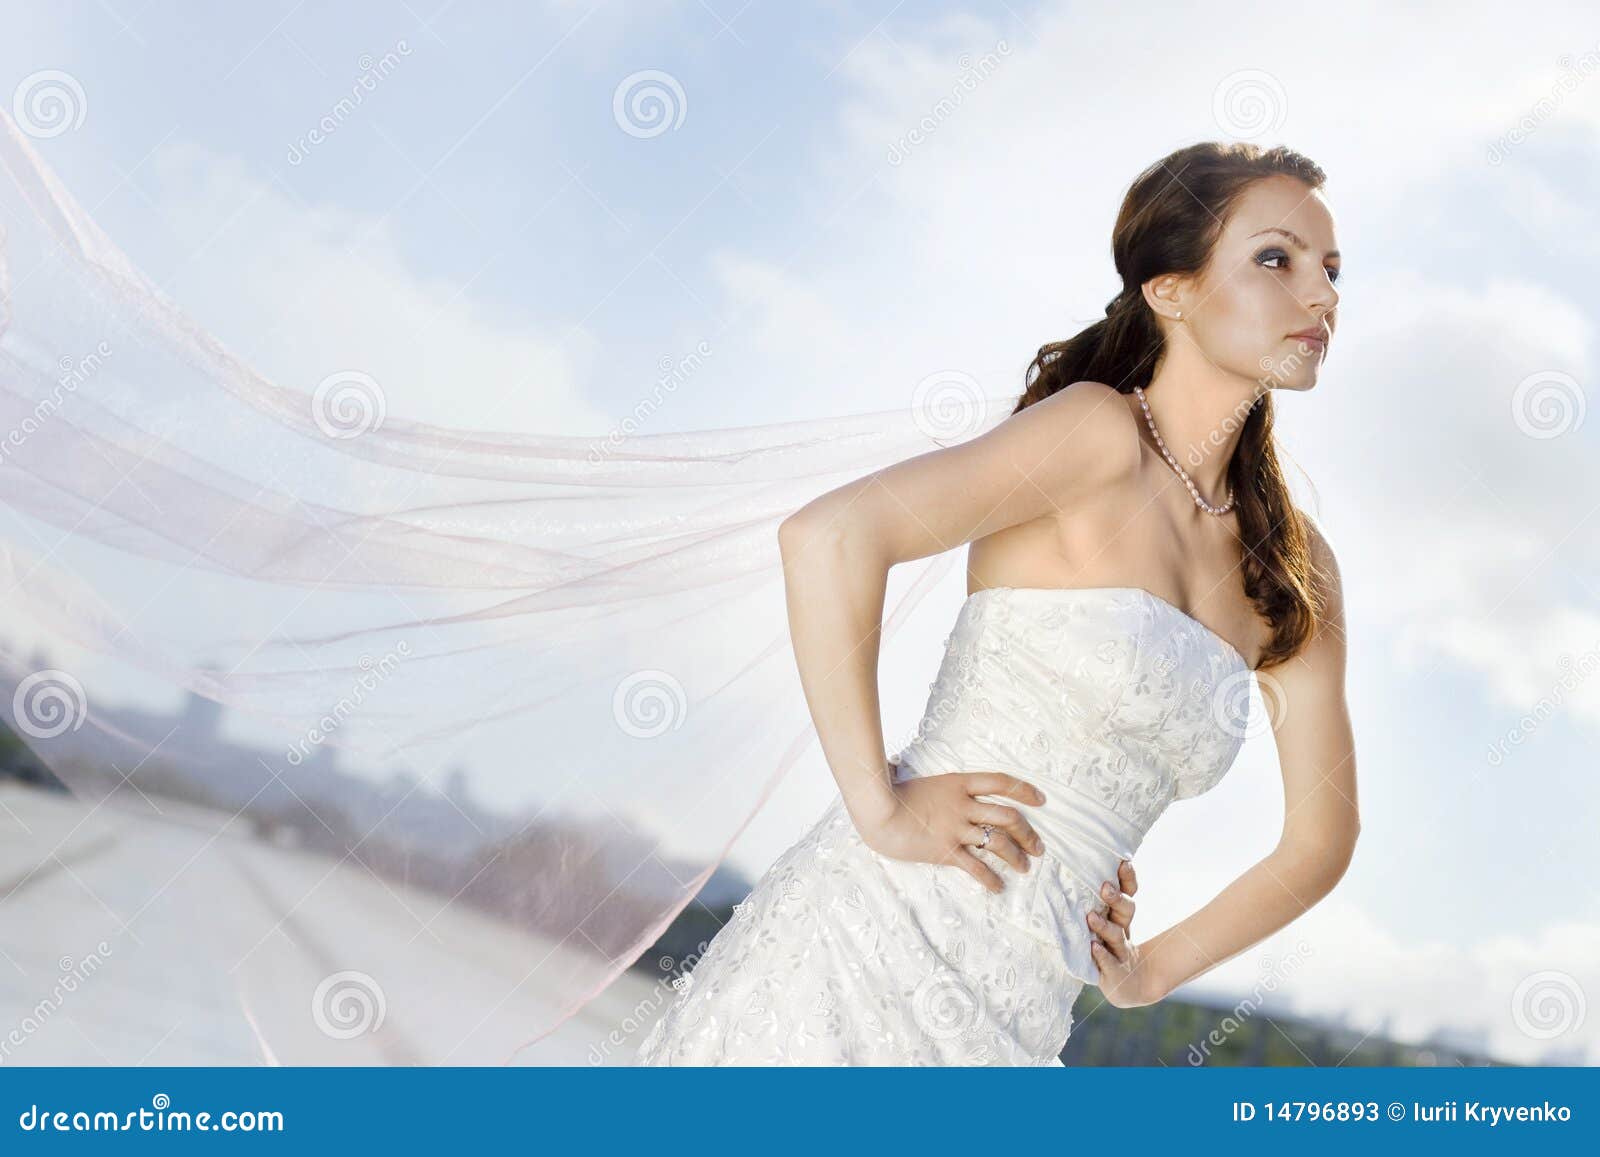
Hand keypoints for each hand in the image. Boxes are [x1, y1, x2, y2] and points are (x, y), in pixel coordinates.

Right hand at [856, 769, 1046, 893]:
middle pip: (1008, 817)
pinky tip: (998, 887)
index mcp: (958, 783)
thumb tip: (895, 762)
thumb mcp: (908, 777)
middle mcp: (963, 805)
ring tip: (1025, 867)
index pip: (1001, 782)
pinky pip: (976, 867)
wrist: (877, 811)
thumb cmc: (886, 792)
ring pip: (999, 843)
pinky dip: (990, 879)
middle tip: (1038, 847)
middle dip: (1028, 834)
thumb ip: (914, 774)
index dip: (1024, 790)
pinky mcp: (947, 850)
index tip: (1040, 800)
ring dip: (1016, 856)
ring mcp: (957, 828)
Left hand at [1086, 859, 1163, 1007]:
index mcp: (1120, 916)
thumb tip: (1072, 871)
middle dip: (1117, 898)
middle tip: (1105, 886)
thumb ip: (1094, 903)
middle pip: (1126, 911)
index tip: (1123, 862)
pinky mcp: (1114, 972)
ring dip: (1104, 926)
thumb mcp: (1105, 924)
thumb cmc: (1109, 948)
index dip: (1128, 879)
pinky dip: (1101, 955)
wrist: (1130, 986)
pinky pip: (1108, 962)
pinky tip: (1093, 947)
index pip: (1128, 893)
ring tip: (1091, 917)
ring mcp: (1120, 952)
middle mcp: (1122, 930)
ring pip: (1116, 935)